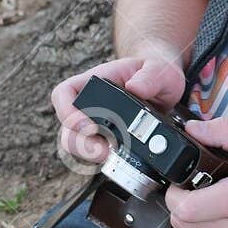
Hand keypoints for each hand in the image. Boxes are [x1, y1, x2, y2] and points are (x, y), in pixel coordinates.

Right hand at [50, 54, 187, 167]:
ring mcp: (95, 121)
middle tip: (105, 151)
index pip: (65, 92)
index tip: (87, 126)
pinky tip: (120, 158)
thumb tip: (135, 88)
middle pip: (67, 127)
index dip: (67, 111)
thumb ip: (150, 77)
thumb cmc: (155, 72)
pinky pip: (93, 152)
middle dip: (82, 144)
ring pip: (76, 143)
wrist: (163, 85)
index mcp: (96, 81)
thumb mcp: (159, 69)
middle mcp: (90, 102)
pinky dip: (103, 158)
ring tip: (113, 156)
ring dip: (90, 154)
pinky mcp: (106, 137)